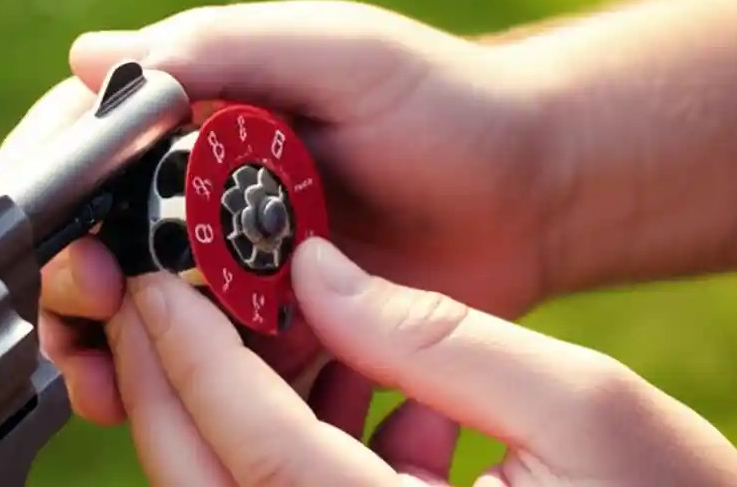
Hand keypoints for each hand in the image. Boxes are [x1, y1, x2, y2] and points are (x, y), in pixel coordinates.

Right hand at [0, 0, 555, 423]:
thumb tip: (88, 57)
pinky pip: (207, 373)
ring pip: (136, 319)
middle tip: (89, 299)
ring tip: (105, 375)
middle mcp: (196, 197)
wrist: (534, 190)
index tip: (45, 225)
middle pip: (92, 244)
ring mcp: (231, 272)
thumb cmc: (441, 100)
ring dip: (105, 348)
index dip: (47, 189)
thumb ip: (224, 47)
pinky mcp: (273, 336)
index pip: (83, 148)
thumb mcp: (335, 52)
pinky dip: (176, 393)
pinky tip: (167, 407)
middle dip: (67, 281)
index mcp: (193, 119)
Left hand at [109, 237, 736, 486]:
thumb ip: (434, 336)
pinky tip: (377, 409)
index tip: (158, 280)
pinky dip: (298, 454)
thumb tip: (316, 270)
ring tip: (240, 329)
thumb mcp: (584, 405)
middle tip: (151, 298)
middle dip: (166, 384)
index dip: (193, 353)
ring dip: (221, 415)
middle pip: (210, 480)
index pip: (253, 441)